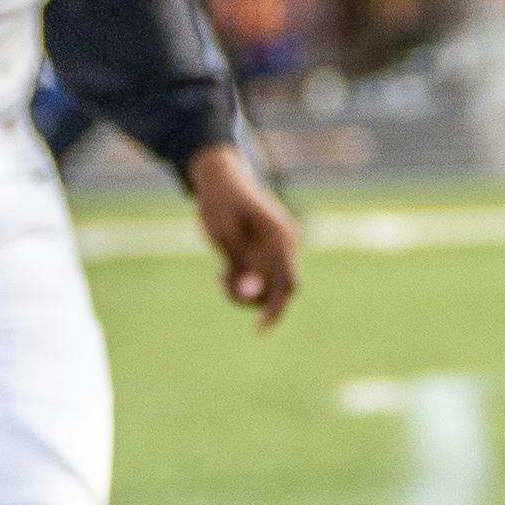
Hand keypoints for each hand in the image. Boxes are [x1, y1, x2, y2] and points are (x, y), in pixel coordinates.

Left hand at [189, 142, 301, 327]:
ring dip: (244, 289)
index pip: (288, 284)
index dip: (277, 309)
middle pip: (277, 288)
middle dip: (251, 297)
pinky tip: (222, 272)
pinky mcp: (264, 249)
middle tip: (222, 285)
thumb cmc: (220, 202)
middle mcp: (284, 244)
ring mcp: (275, 247)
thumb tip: (254, 296)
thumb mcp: (224, 236)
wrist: (217, 175)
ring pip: (266, 285)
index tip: (259, 330)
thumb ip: (241, 267)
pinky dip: (242, 279)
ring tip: (220, 276)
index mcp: (280, 239)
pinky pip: (259, 275)